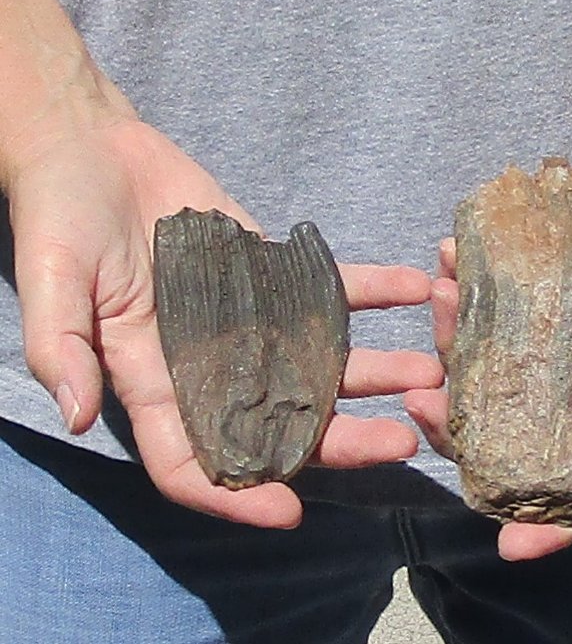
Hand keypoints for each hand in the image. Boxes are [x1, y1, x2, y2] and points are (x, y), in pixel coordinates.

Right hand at [7, 119, 443, 528]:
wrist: (97, 153)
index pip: (193, 458)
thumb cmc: (61, 218)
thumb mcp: (51, 282)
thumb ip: (62, 347)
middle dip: (340, 438)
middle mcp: (211, 361)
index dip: (235, 491)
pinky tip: (415, 287)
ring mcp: (248, 318)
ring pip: (317, 358)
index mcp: (155, 378)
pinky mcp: (270, 272)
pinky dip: (372, 288)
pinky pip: (326, 286)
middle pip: (281, 418)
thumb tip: (76, 417)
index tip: (290, 510)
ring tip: (428, 372)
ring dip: (374, 369)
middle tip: (402, 443)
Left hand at [405, 109, 571, 558]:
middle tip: (420, 401)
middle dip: (463, 425)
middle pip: (518, 424)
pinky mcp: (540, 286)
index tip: (509, 547)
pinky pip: (493, 298)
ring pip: (493, 362)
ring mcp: (556, 330)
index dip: (558, 520)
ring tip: (437, 301)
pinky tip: (449, 259)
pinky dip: (466, 284)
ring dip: (453, 343)